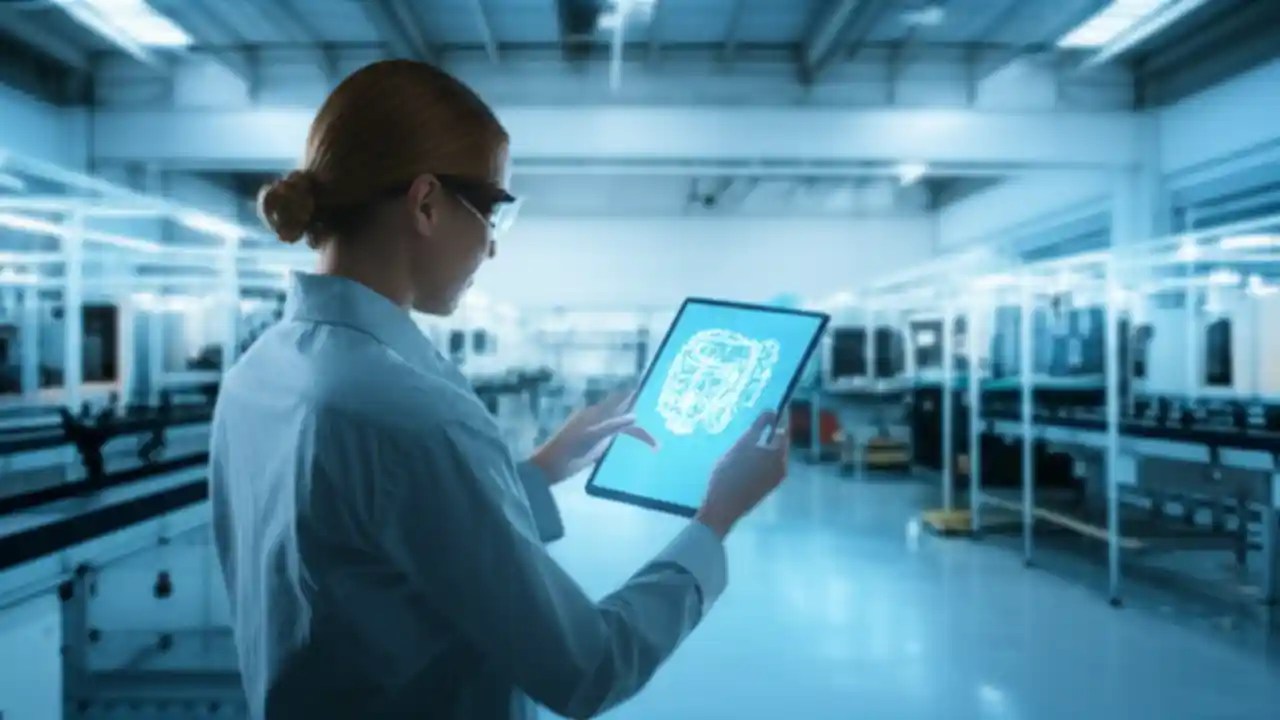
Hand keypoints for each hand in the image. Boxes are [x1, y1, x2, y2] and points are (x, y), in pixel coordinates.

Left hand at [531, 391, 658, 484]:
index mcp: (594, 413)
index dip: (632, 395)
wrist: (548, 468)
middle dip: (637, 412)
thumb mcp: (591, 437)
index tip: (650, 393)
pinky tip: (634, 445)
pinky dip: (626, 439)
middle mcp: (596, 419)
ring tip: (652, 435)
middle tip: (657, 418)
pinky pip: (614, 438)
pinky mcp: (595, 446)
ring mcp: (595, 433)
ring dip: (633, 429)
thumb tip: (635, 416)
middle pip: (621, 412)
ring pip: (619, 426)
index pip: (618, 399)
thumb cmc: (568, 450)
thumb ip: (612, 425)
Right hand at [695, 411, 788, 539]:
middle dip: (767, 433)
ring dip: (761, 447)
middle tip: (753, 425)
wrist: (722, 508)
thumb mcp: (743, 445)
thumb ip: (758, 427)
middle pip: (778, 444)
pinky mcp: (765, 488)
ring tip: (744, 442)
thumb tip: (772, 411)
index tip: (768, 409)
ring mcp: (774, 480)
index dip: (776, 418)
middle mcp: (782, 468)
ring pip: (771, 456)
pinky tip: (742, 460)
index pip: (783, 430)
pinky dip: (758, 460)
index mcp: (779, 455)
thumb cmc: (730, 473)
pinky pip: (765, 467)